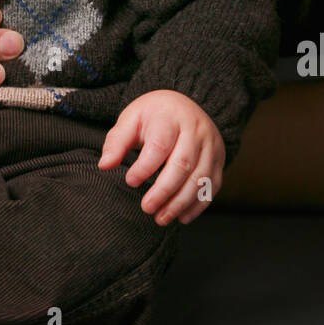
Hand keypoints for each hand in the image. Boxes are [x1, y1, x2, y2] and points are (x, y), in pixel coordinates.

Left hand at [97, 89, 225, 226]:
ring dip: (180, 203)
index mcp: (170, 117)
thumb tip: (104, 165)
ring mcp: (211, 145)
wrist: (183, 106)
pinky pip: (212, 186)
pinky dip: (198, 205)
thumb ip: (117, 141)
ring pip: (200, 178)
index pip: (160, 145)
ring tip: (161, 218)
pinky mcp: (219, 159)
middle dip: (164, 190)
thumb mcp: (131, 119)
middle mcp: (195, 130)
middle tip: (146, 208)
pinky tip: (181, 217)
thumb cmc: (153, 116)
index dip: (145, 167)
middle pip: (182, 164)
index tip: (130, 181)